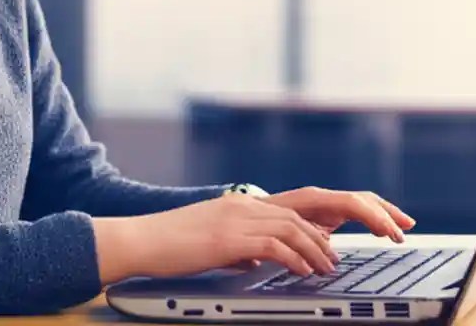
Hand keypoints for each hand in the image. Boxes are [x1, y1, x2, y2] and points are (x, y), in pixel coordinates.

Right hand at [92, 193, 339, 283]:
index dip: (313, 226)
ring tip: (325, 269)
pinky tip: (302, 271)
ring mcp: (236, 219)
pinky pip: (273, 245)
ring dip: (314, 250)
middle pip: (296, 216)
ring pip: (291, 227)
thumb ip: (237, 246)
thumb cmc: (171, 244)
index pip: (288, 209)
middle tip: (334, 261)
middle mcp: (242, 206)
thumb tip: (254, 260)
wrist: (141, 239)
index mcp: (239, 204)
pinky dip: (293, 258)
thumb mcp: (211, 241)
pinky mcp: (229, 238)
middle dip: (321, 239)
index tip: (327, 245)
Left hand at [262, 187, 415, 242]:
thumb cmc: (258, 223)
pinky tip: (382, 229)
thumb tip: (316, 254)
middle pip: (363, 200)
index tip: (389, 232)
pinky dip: (372, 217)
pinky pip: (355, 210)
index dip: (373, 217)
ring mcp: (324, 203)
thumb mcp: (275, 231)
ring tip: (402, 229)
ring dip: (384, 215)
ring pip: (362, 203)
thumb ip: (296, 238)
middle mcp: (321, 197)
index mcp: (312, 199)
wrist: (242, 214)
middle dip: (386, 214)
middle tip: (403, 232)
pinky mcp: (324, 211)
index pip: (352, 203)